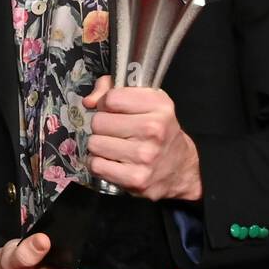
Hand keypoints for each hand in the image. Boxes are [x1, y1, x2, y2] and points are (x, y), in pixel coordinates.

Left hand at [83, 75, 201, 201]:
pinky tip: (112, 162)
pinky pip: (96, 165)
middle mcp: (154, 129)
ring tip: (115, 148)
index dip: (107, 104)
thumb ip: (112, 90)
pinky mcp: (135, 178)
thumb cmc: (158, 132)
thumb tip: (89, 102)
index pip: (111, 98)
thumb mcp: (146, 102)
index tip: (114, 111)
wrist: (180, 169)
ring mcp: (145, 156)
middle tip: (117, 132)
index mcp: (159, 106)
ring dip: (100, 146)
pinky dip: (98, 164)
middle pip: (99, 121)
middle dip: (103, 126)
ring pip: (94, 144)